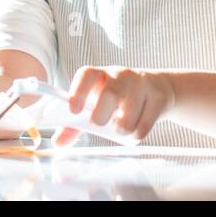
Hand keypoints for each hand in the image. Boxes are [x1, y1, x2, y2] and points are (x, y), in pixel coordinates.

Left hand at [53, 65, 174, 146]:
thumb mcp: (97, 105)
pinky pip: (145, 125)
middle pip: (110, 94)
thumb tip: (57, 142)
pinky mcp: (158, 97)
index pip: (87, 74)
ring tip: (121, 127)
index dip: (78, 91)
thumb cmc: (118, 99)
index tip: (73, 110)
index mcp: (101, 74)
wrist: (157, 89)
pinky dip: (137, 134)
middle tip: (99, 124)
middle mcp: (121, 75)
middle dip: (101, 116)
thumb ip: (76, 124)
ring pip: (128, 116)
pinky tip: (136, 127)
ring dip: (121, 129)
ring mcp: (142, 84)